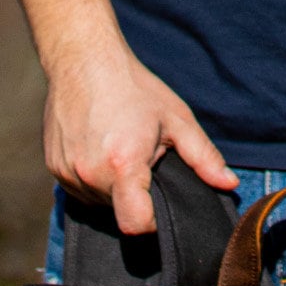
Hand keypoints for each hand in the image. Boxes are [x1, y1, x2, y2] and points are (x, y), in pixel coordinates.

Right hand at [39, 41, 236, 235]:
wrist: (82, 59)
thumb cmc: (134, 88)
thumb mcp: (177, 119)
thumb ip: (204, 157)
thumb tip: (230, 184)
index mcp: (123, 166)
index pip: (136, 225)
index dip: (152, 223)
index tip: (158, 206)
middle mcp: (91, 175)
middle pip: (119, 213)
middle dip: (134, 197)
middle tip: (141, 162)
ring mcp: (68, 173)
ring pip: (98, 204)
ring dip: (112, 190)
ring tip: (118, 152)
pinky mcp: (54, 168)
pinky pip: (79, 190)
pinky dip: (92, 179)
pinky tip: (99, 149)